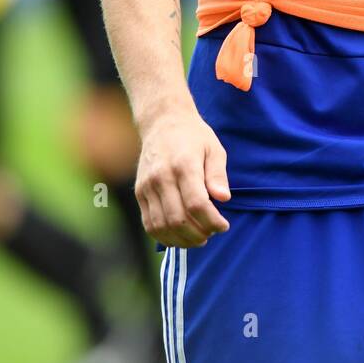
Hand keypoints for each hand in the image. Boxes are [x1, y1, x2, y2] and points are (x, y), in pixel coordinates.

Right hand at [135, 109, 230, 246]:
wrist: (162, 122)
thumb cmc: (194, 137)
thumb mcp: (214, 149)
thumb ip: (218, 175)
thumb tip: (223, 198)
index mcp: (183, 165)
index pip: (196, 204)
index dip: (211, 221)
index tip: (223, 225)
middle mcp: (161, 177)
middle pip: (178, 219)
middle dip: (198, 234)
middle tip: (211, 233)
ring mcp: (147, 186)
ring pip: (161, 226)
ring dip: (181, 240)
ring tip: (198, 239)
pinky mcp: (139, 192)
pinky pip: (148, 223)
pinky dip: (164, 237)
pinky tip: (179, 238)